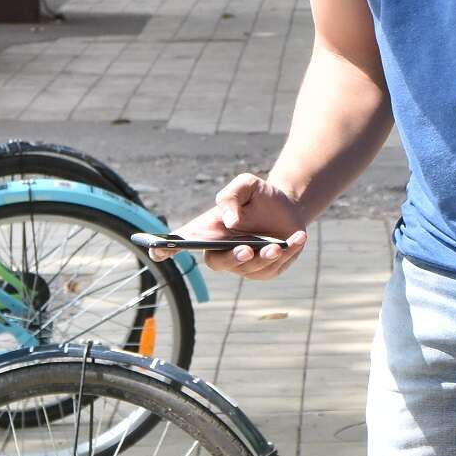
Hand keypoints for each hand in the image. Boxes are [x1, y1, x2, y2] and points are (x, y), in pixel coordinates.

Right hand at [157, 172, 308, 280]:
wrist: (288, 206)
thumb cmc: (259, 196)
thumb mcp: (245, 185)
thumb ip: (232, 196)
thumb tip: (230, 221)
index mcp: (209, 232)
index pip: (182, 244)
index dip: (166, 250)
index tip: (158, 251)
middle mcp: (223, 252)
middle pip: (219, 263)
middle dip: (232, 259)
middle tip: (244, 250)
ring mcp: (245, 265)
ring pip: (251, 268)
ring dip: (265, 257)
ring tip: (277, 245)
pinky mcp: (267, 270)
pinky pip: (275, 267)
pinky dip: (287, 253)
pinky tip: (297, 238)